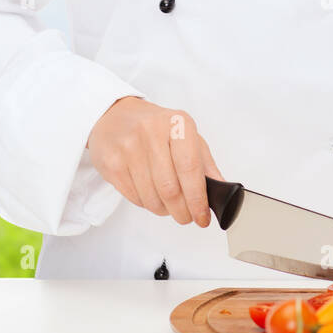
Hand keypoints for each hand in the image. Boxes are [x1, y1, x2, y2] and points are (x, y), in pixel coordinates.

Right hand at [86, 97, 223, 226]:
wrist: (115, 116)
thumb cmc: (156, 128)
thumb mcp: (186, 136)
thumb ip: (205, 163)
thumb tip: (220, 192)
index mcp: (177, 123)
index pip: (190, 168)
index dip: (198, 199)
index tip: (202, 217)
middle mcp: (151, 132)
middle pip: (170, 188)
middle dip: (182, 211)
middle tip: (187, 217)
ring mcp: (128, 147)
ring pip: (152, 198)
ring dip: (164, 210)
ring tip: (169, 206)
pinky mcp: (112, 163)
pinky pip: (135, 198)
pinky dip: (147, 204)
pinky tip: (150, 195)